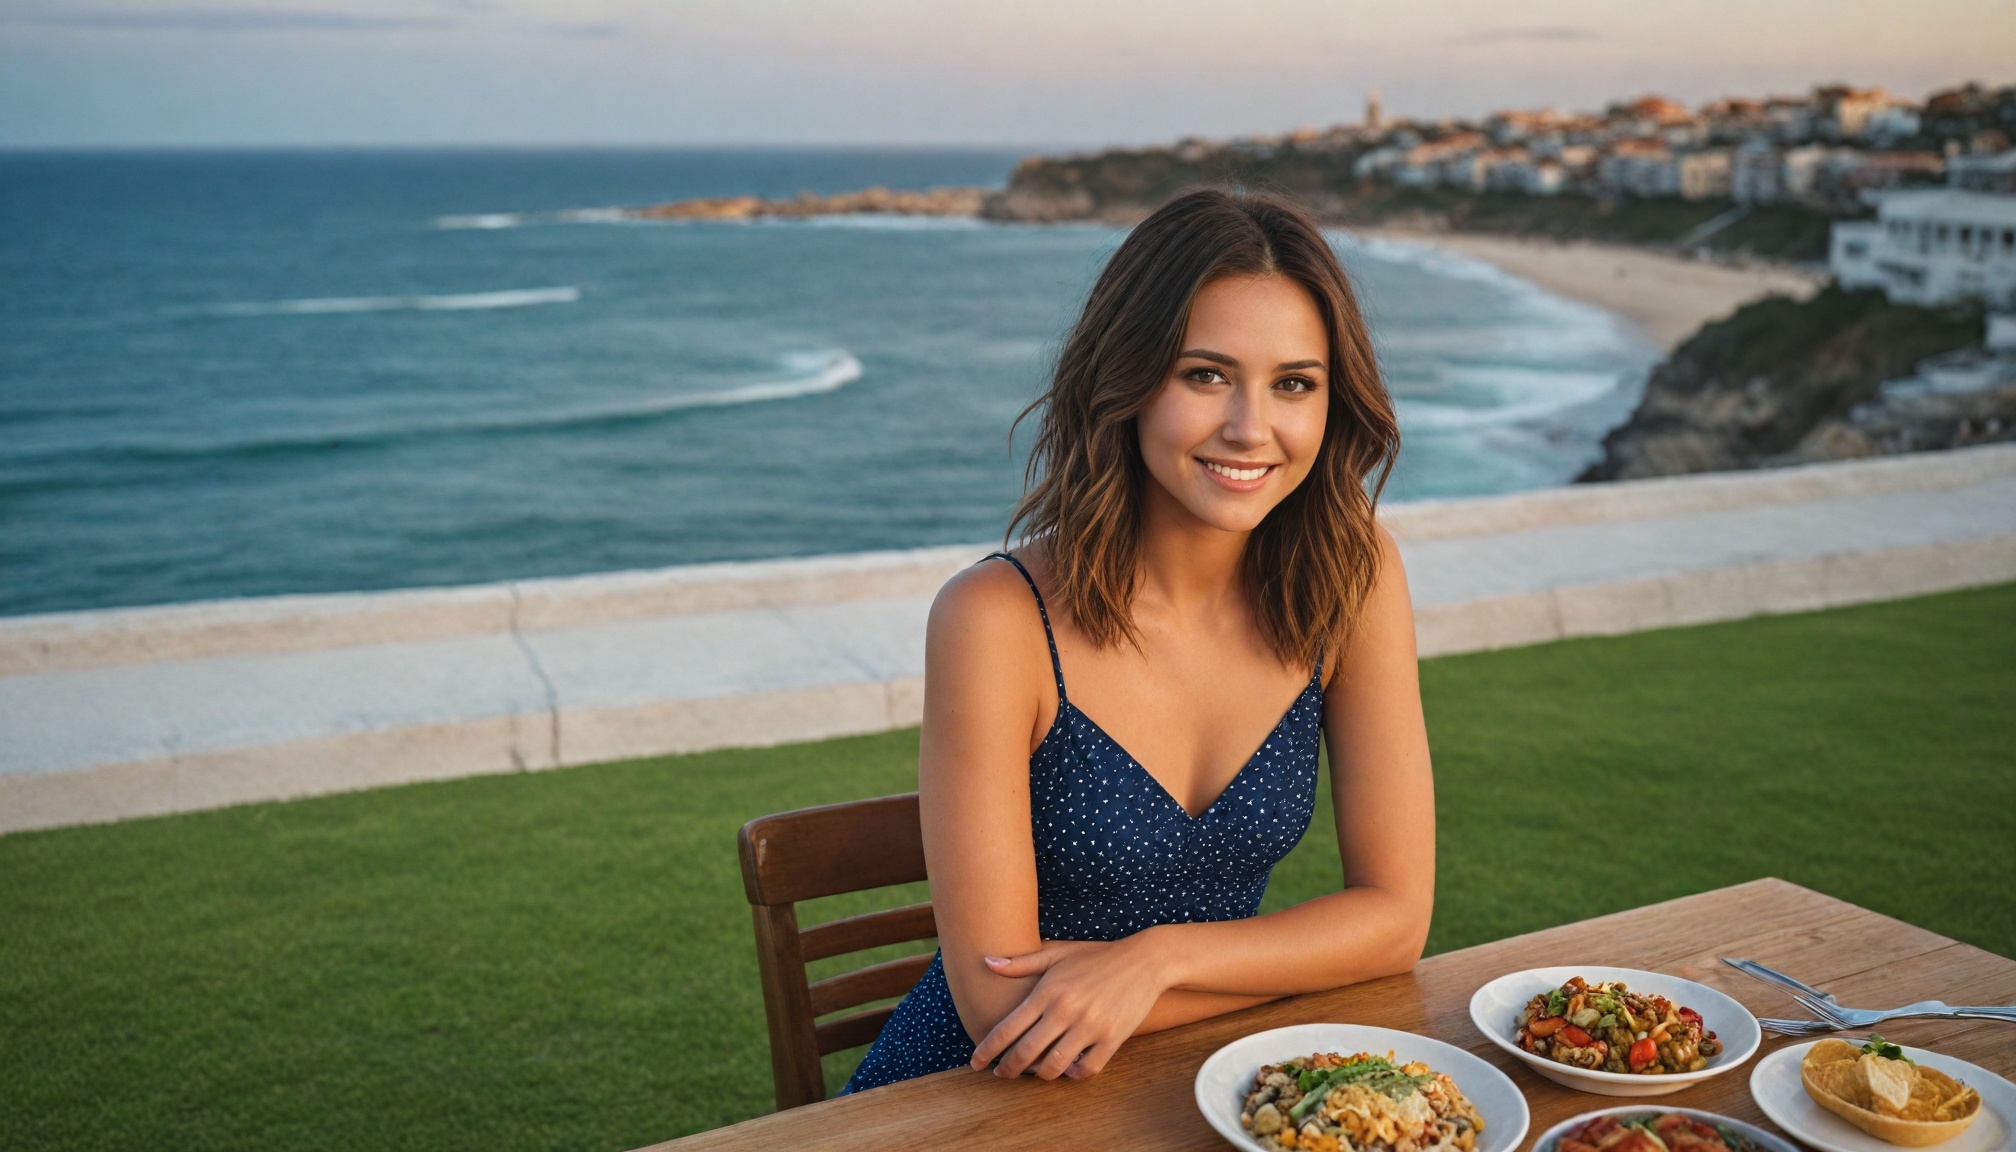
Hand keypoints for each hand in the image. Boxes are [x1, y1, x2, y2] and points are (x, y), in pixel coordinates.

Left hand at [968, 932, 1172, 1080]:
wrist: (1144, 960)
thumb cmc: (1096, 957)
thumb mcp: (1058, 954)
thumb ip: (1021, 962)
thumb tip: (987, 962)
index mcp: (1048, 991)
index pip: (1007, 1028)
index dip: (987, 1050)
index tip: (975, 1063)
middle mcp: (1065, 1011)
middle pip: (1025, 1053)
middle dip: (1007, 1069)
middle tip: (1000, 1074)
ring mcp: (1090, 1027)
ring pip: (1054, 1067)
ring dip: (1039, 1075)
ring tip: (1034, 1072)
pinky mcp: (1112, 1039)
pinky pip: (1087, 1070)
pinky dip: (1074, 1075)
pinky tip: (1067, 1070)